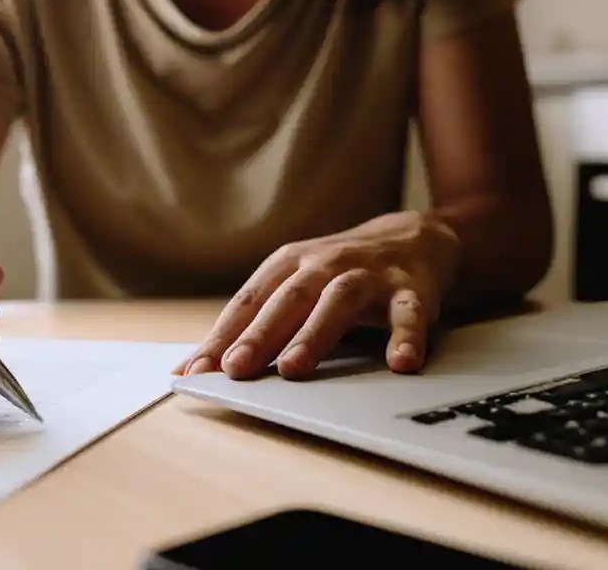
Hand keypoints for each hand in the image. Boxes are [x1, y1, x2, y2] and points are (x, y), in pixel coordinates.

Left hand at [174, 211, 460, 379]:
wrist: (414, 237)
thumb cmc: (338, 274)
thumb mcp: (293, 288)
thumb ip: (251, 325)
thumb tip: (193, 368)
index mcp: (289, 265)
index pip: (249, 302)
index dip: (222, 336)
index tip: (196, 371)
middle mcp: (325, 264)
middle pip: (288, 299)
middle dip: (260, 335)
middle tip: (236, 370)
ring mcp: (369, 275)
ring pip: (338, 301)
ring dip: (314, 334)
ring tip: (293, 369)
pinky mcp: (412, 290)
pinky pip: (409, 314)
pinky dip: (406, 337)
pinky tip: (401, 363)